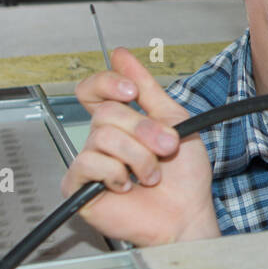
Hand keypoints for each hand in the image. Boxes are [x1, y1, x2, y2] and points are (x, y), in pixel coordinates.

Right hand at [61, 47, 219, 246]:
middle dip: (144, 130)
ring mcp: (90, 163)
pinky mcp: (79, 187)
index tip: (131, 91)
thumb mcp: (174, 119)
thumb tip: (121, 56)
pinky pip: (88, 163)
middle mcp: (102, 140)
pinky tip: (127, 185)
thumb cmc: (185, 176)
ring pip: (102, 136)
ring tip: (152, 174)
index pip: (93, 90)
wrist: (188, 213)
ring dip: (139, 156)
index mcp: (121, 122)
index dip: (107, 83)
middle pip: (106, 113)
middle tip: (166, 148)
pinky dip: (116, 173)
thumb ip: (147, 88)